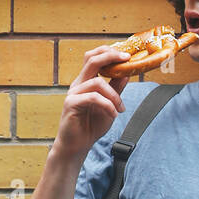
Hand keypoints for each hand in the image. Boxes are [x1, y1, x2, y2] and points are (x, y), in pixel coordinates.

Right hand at [54, 46, 131, 161]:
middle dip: (110, 56)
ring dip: (114, 94)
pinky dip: (107, 105)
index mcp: (86, 81)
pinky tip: (113, 114)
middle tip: (126, 58)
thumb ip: (116, 90)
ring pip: (97, 82)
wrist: (77, 146)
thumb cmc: (91, 126)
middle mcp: (79, 84)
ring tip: (121, 108)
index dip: (110, 52)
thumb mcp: (110, 105)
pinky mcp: (71, 104)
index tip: (127, 54)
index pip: (95, 58)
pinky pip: (93, 98)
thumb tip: (127, 73)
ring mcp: (73, 93)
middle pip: (91, 59)